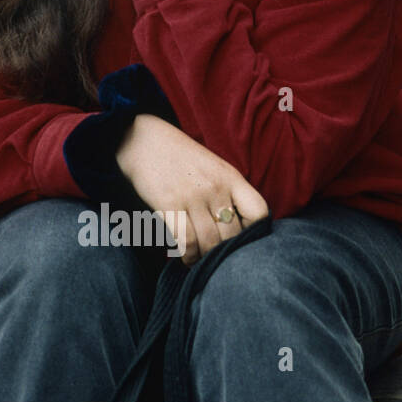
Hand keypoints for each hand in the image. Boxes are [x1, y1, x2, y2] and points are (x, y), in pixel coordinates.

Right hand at [116, 113, 268, 265]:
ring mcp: (192, 197)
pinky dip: (188, 255)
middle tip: (218, 258)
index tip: (243, 238)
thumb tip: (235, 225)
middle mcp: (215, 188)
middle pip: (233, 234)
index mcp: (230, 177)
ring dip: (206, 257)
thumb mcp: (212, 167)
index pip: (258, 211)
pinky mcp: (169, 204)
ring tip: (201, 261)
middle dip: (226, 252)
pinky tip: (186, 257)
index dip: (255, 231)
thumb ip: (227, 191)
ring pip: (210, 242)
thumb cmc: (178, 157)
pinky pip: (186, 240)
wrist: (142, 141)